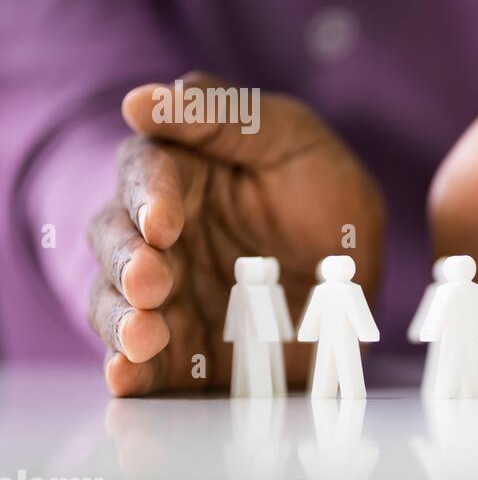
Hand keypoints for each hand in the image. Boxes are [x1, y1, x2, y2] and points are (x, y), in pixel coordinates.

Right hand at [89, 72, 383, 395]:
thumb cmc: (320, 192)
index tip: (163, 219)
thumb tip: (142, 100)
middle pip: (117, 244)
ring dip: (122, 322)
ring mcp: (164, 298)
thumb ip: (227, 116)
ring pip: (117, 306)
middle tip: (151, 278)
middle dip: (129, 263)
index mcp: (178, 176)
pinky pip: (143, 366)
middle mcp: (157, 239)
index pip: (146, 175)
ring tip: (142, 335)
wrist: (358, 276)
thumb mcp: (292, 140)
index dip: (149, 197)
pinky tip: (127, 379)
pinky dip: (130, 375)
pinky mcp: (180, 352)